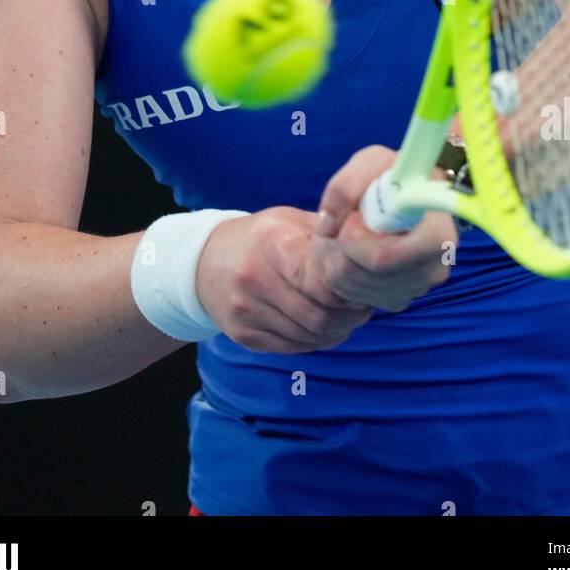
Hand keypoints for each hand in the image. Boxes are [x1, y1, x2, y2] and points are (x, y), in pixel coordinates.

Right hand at [196, 207, 373, 353]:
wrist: (203, 261)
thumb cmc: (260, 238)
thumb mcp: (288, 221)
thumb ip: (325, 232)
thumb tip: (366, 246)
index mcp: (271, 242)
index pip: (318, 281)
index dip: (345, 291)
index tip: (360, 287)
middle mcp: (254, 278)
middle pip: (318, 316)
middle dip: (349, 318)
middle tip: (363, 309)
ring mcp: (246, 310)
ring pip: (309, 337)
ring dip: (337, 332)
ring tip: (348, 318)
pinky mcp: (244, 335)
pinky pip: (293, 348)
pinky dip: (317, 343)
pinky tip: (326, 328)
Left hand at [311, 146, 459, 310]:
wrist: (396, 199)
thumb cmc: (388, 179)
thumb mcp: (369, 163)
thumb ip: (346, 184)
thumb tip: (331, 221)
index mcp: (438, 229)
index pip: (390, 256)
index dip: (361, 241)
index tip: (352, 219)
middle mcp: (436, 264)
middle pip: (371, 274)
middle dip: (344, 248)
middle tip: (344, 223)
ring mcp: (418, 286)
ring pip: (357, 287)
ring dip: (338, 259)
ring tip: (347, 233)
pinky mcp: (399, 299)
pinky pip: (357, 297)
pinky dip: (345, 275)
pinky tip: (354, 252)